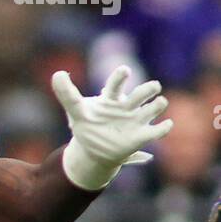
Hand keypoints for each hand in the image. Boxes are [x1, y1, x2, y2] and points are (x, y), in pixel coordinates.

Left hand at [52, 66, 172, 190]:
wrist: (94, 151)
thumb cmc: (87, 126)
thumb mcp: (75, 111)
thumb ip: (67, 94)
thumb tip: (56, 74)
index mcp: (111, 99)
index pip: (117, 84)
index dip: (121, 76)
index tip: (125, 71)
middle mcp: (127, 106)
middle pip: (142, 93)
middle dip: (148, 89)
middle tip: (152, 88)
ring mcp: (136, 120)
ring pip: (154, 107)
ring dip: (158, 105)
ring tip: (158, 103)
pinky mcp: (142, 135)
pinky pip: (157, 130)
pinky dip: (164, 127)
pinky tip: (166, 124)